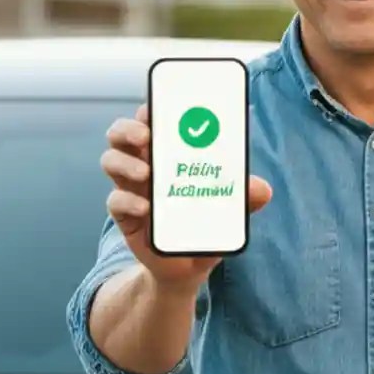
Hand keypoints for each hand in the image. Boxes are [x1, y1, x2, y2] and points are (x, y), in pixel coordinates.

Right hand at [101, 103, 272, 294]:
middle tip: (147, 136)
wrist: (188, 267)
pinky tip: (145, 207)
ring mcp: (131, 188)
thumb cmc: (205, 223)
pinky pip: (115, 202)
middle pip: (121, 134)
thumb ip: (244, 197)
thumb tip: (263, 190)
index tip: (155, 105)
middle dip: (129, 129)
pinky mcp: (125, 216)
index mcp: (166, 152)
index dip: (148, 108)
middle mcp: (143, 163)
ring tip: (146, 173)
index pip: (150, 120)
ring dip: (125, 163)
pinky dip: (128, 201)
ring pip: (111, 161)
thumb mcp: (228, 209)